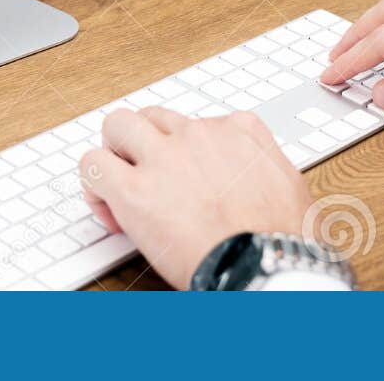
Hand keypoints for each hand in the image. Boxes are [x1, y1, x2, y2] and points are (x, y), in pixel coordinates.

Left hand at [80, 107, 314, 288]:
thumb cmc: (283, 240)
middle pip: (153, 116)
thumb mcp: (291, 184)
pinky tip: (104, 204)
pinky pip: (93, 164)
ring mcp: (164, 157)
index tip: (183, 180)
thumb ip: (265, 163)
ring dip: (114, 151)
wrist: (266, 267)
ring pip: (118, 125)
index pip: (197, 122)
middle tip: (143, 174)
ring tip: (117, 182)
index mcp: (238, 130)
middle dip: (143, 141)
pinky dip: (93, 181)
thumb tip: (255, 172)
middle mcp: (199, 134)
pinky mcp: (135, 190)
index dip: (182, 152)